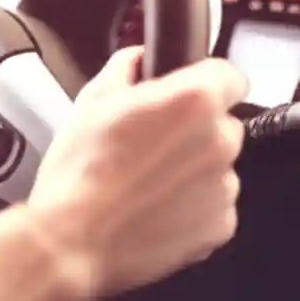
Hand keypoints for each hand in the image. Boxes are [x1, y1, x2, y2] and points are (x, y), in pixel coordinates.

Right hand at [0, 48, 248, 300]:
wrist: (70, 241)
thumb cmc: (78, 174)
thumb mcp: (92, 101)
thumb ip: (127, 68)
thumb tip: (138, 59)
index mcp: (195, 101)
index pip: (229, 76)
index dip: (205, 82)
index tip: (188, 93)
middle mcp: (219, 142)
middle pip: (222, 123)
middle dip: (193, 130)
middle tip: (151, 143)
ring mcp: (224, 187)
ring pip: (218, 166)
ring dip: (193, 169)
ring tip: (147, 182)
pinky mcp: (221, 226)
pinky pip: (215, 205)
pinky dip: (193, 206)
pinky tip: (155, 207)